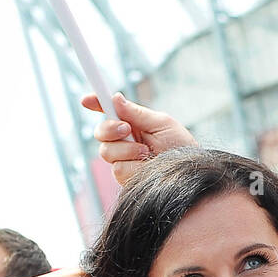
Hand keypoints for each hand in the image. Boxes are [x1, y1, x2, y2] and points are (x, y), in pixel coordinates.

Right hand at [82, 92, 196, 186]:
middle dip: (109, 128)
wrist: (190, 173)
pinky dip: (134, 167)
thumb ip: (137, 113)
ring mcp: (123, 160)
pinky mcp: (126, 178)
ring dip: (128, 150)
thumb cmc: (181, 146)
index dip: (96, 104)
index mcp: (132, 124)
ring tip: (148, 153)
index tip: (86, 100)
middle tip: (126, 129)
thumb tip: (115, 98)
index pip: (109, 112)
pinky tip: (147, 167)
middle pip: (100, 132)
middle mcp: (124, 141)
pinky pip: (118, 169)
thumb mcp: (162, 124)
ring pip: (107, 152)